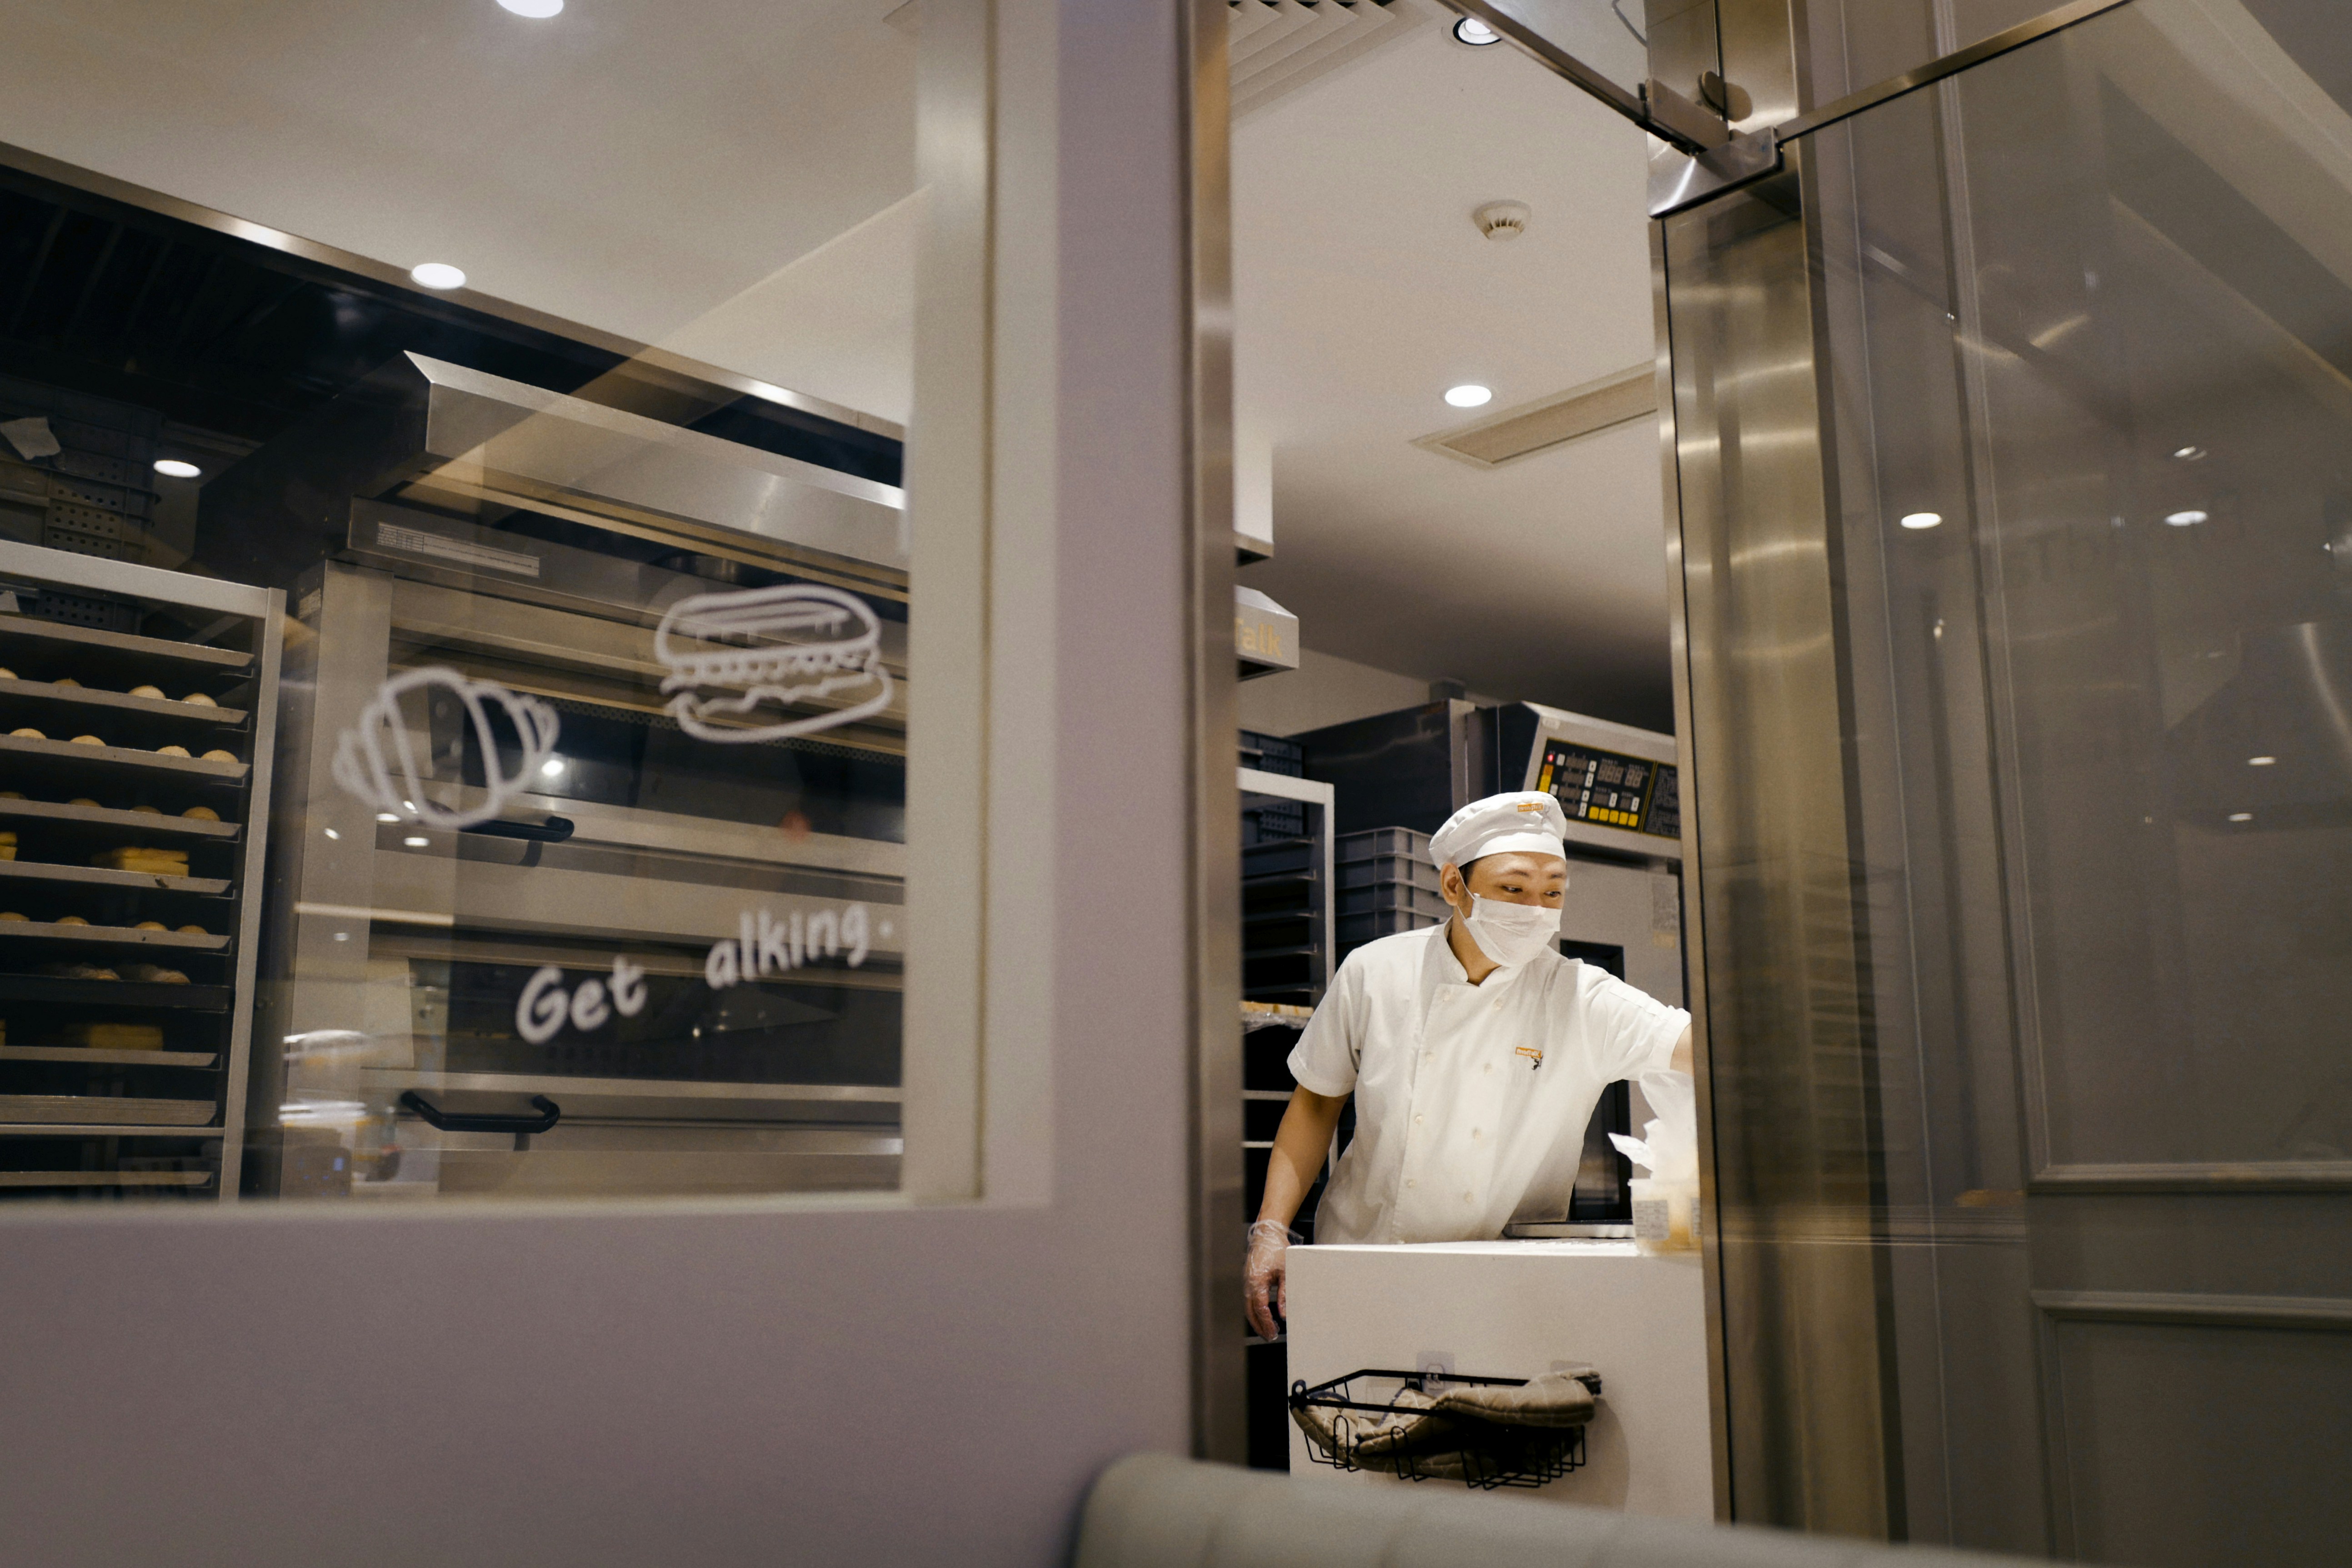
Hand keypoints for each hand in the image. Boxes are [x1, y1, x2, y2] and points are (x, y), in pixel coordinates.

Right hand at [1244, 1219, 1293, 1339]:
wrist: (1267, 1234)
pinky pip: (1250, 1299)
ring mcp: (1246, 1281)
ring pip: (1248, 1307)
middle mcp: (1248, 1283)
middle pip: (1250, 1311)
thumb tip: (1283, 1313)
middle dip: (1259, 1326)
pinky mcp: (1249, 1280)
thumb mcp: (1286, 1272)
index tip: (1273, 1332)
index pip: (1260, 1308)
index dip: (1266, 1323)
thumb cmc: (1276, 1249)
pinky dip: (1255, 1310)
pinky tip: (1264, 1315)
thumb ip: (1284, 1294)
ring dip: (1257, 1320)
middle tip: (1269, 1337)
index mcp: (1256, 1281)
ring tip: (1267, 1331)